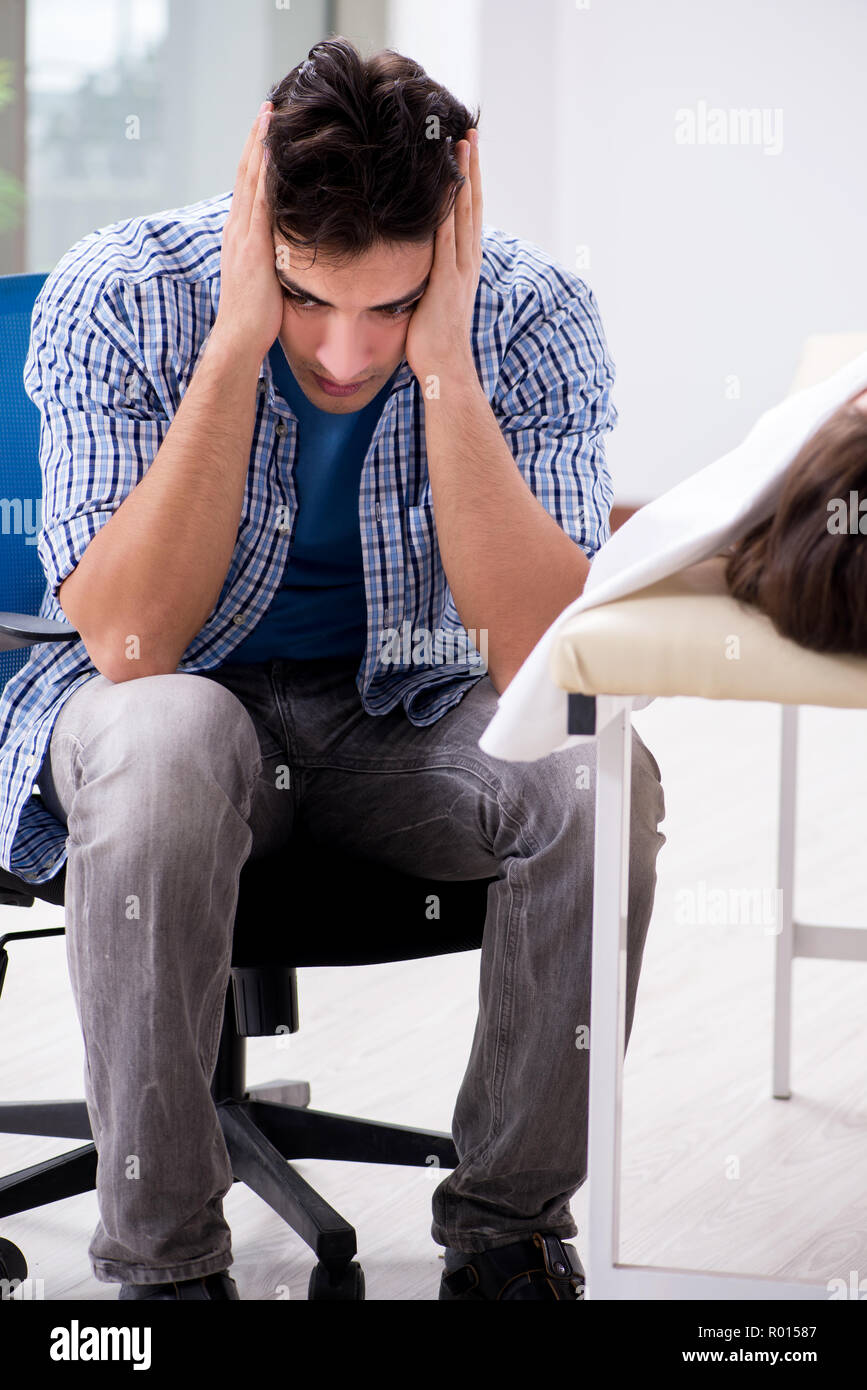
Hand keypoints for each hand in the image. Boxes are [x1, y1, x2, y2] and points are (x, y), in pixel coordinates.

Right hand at [212, 102, 284, 362]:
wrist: (239, 338)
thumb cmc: (256, 319)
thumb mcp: (266, 280)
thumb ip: (276, 260)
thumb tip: (292, 254)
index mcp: (240, 237)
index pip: (248, 188)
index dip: (255, 159)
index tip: (266, 132)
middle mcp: (238, 229)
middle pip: (246, 174)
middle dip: (256, 140)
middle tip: (267, 107)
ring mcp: (243, 235)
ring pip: (251, 179)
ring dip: (260, 145)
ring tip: (269, 114)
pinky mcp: (253, 244)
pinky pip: (260, 200)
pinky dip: (265, 173)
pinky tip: (274, 152)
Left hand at [405, 128, 482, 385]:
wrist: (445, 368)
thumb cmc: (432, 342)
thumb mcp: (429, 299)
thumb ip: (424, 275)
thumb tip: (408, 261)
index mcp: (464, 265)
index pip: (467, 214)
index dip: (466, 182)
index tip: (463, 153)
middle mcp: (467, 262)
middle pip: (471, 204)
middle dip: (470, 168)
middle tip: (468, 132)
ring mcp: (460, 270)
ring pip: (464, 214)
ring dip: (463, 178)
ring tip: (460, 144)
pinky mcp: (448, 281)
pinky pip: (447, 239)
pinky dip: (448, 211)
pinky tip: (445, 187)